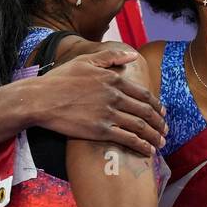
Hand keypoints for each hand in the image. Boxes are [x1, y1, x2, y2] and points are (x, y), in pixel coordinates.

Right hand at [33, 47, 166, 155]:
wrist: (40, 99)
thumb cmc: (61, 79)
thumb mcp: (86, 60)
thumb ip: (112, 56)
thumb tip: (133, 55)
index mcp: (114, 79)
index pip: (144, 94)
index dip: (157, 106)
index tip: (163, 113)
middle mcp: (115, 96)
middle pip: (146, 112)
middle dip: (160, 123)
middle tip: (166, 131)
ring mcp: (108, 113)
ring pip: (140, 126)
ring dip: (154, 136)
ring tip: (161, 143)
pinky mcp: (99, 130)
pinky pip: (127, 139)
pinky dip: (141, 145)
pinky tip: (147, 151)